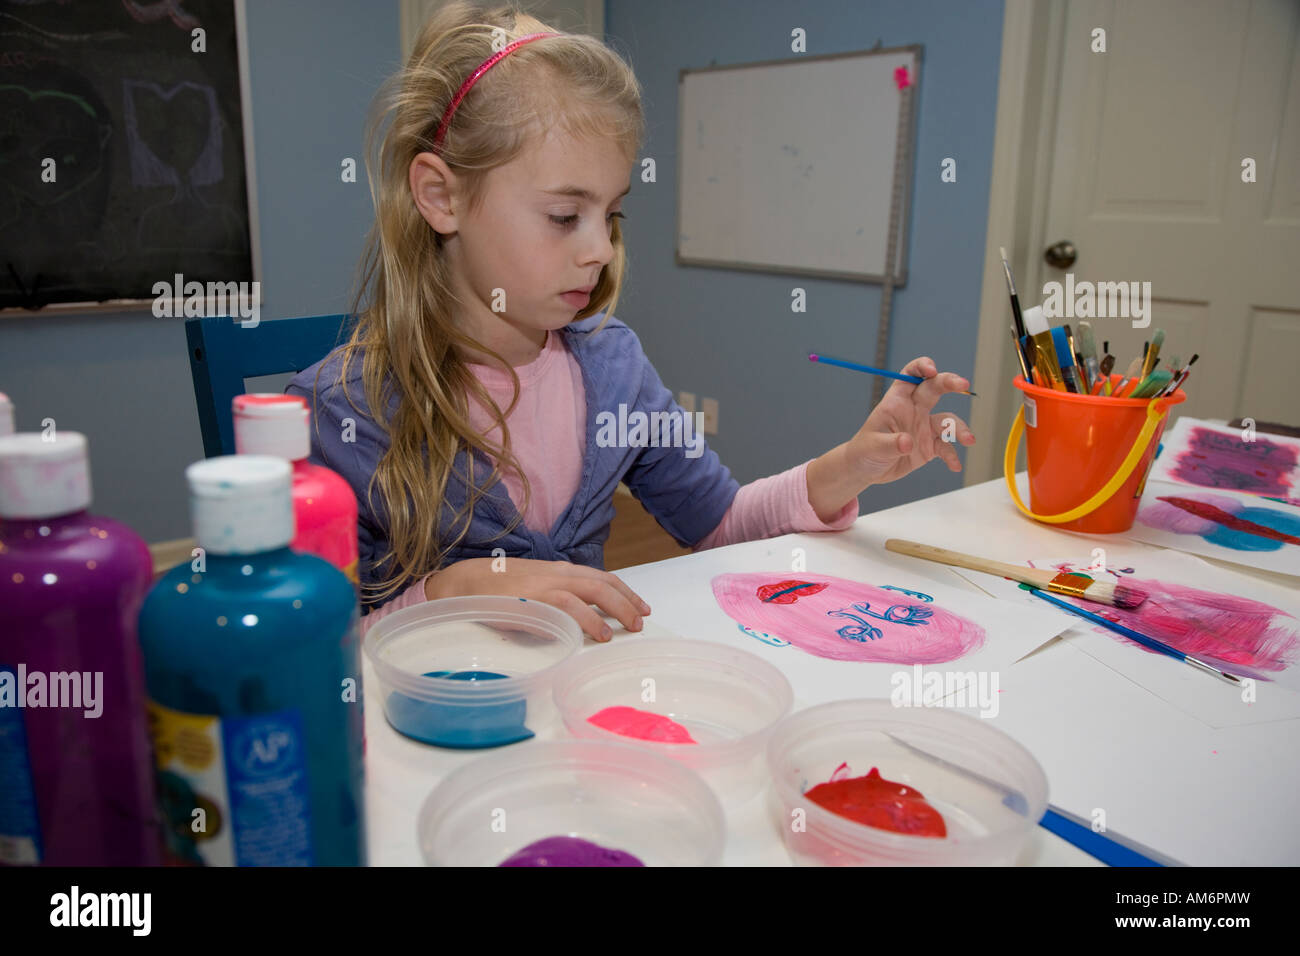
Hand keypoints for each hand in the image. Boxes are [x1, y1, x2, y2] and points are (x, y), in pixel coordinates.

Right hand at [424, 557, 650, 642]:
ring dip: (614, 611)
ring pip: (591, 593)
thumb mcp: (535, 585)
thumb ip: (559, 595)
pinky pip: (567, 608)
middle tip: (641, 622)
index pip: (602, 577)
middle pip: (604, 585)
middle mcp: (558, 574)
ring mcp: (546, 586)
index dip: (626, 592)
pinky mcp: (534, 601)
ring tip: (627, 630)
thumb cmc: (499, 587)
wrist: (465, 582)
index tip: (642, 607)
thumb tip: (584, 615)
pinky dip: (588, 620)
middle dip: (627, 603)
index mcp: (560, 570)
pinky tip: (599, 634)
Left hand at [847, 356, 975, 484]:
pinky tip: (955, 466)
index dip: (922, 367)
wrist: (867, 470)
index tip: (932, 370)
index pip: (911, 375)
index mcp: (897, 401)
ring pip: (947, 420)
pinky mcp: (930, 446)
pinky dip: (952, 456)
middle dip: (950, 382)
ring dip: (960, 428)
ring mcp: (924, 427)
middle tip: (964, 385)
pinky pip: (946, 447)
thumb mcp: (872, 447)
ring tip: (969, 440)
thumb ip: (890, 444)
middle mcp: (914, 409)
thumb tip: (907, 443)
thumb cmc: (864, 450)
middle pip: (935, 388)